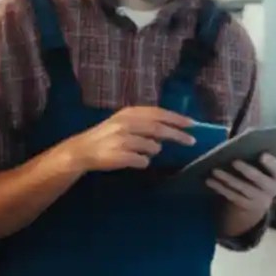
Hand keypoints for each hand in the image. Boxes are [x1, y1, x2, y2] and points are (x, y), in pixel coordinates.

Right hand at [60, 106, 195, 172]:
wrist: (82, 150)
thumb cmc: (107, 135)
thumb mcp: (124, 122)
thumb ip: (144, 122)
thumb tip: (170, 127)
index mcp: (129, 113)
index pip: (158, 113)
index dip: (176, 118)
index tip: (193, 124)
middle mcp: (126, 124)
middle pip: (158, 128)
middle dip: (177, 135)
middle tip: (191, 141)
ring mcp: (122, 140)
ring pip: (151, 147)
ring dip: (154, 150)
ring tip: (146, 151)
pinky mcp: (119, 156)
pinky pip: (142, 161)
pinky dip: (143, 162)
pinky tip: (136, 161)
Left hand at [206, 153, 275, 219]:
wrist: (256, 197)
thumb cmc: (257, 170)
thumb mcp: (260, 163)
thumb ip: (256, 151)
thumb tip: (246, 133)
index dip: (272, 163)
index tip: (262, 154)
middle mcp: (272, 189)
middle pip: (261, 181)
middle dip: (248, 171)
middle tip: (234, 161)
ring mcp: (260, 201)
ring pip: (243, 189)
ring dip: (228, 179)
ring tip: (215, 170)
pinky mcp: (246, 206)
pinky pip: (232, 196)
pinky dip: (220, 188)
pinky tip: (210, 181)